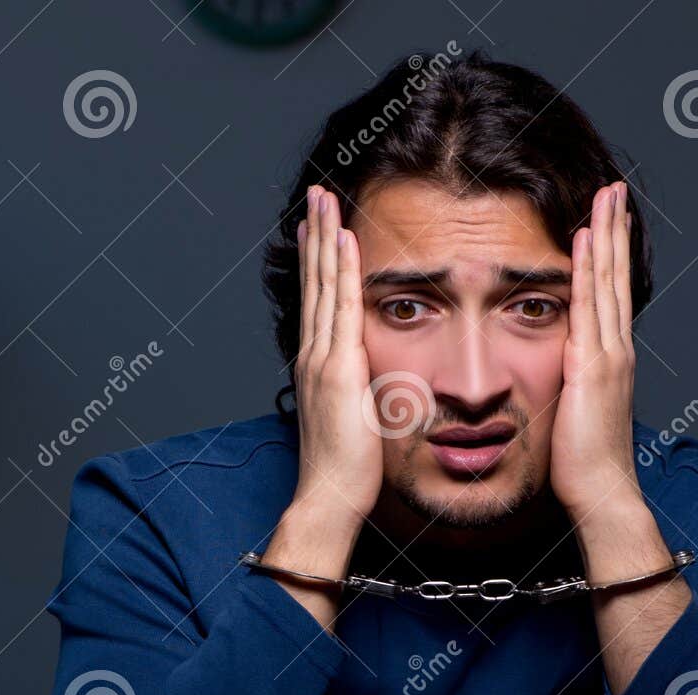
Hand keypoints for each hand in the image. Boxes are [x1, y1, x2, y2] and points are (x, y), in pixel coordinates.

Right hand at [288, 185, 378, 530]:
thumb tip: (383, 379)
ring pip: (323, 285)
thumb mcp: (361, 418)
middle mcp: (316, 355)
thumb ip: (367, 391)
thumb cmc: (349, 469)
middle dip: (316, 235)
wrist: (331, 496)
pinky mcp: (336, 369)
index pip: (321, 300)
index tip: (323, 226)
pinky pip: (339, 309)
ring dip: (324, 238)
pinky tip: (343, 240)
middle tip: (317, 194)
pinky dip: (338, 272)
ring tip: (325, 199)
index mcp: (322, 365)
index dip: (321, 261)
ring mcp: (322, 359)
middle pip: (315, 281)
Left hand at [550, 180, 641, 523]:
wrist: (599, 492)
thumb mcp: (571, 411)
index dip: (608, 254)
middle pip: (615, 275)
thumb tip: (551, 373)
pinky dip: (588, 271)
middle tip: (613, 187)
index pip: (609, 293)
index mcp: (609, 358)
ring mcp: (609, 355)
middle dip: (614, 229)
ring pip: (607, 282)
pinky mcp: (594, 367)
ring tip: (605, 195)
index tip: (605, 218)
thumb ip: (566, 385)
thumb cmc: (580, 463)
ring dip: (605, 235)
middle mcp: (615, 348)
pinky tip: (583, 240)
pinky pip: (589, 308)